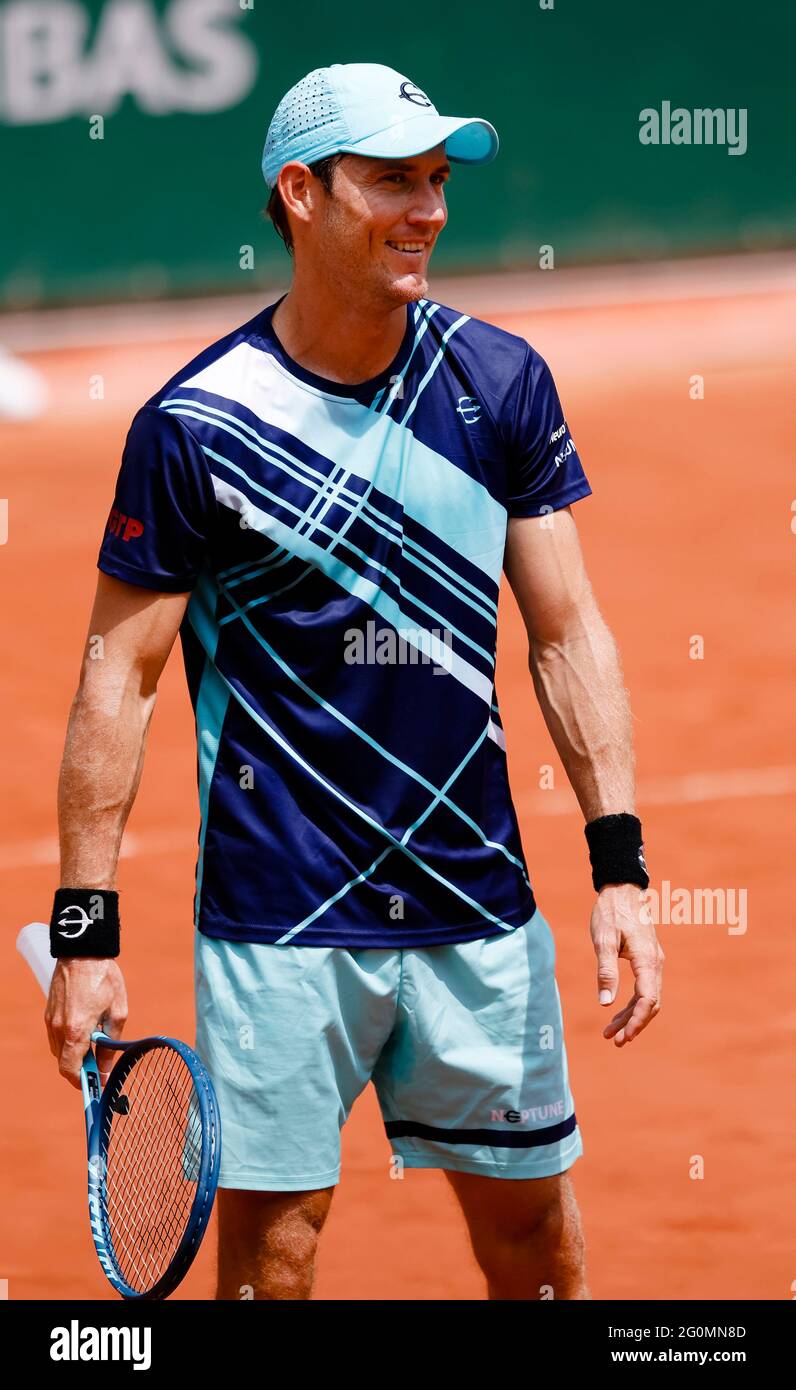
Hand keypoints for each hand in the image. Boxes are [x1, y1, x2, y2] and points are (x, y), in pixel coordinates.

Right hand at [45, 957, 127, 1087]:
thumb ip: (111, 1042)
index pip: (70, 1070)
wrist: (83, 951)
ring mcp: (51, 1020)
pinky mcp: (49, 1012)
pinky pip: (56, 1036)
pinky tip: (85, 1029)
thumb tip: (106, 1067)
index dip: (83, 1082)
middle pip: (64, 1063)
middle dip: (81, 1069)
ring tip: (95, 1043)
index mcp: (76, 1031)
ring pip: (59, 1050)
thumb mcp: (117, 1011)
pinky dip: (68, 1041)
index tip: (96, 1084)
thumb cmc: (104, 978)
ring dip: (74, 1054)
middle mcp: (58, 1029)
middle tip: (100, 1065)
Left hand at [590, 884, 663, 1046]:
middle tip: (613, 1040)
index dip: (637, 1020)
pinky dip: (631, 1004)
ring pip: (647, 998)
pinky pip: (643, 989)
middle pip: (650, 1003)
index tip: (625, 1036)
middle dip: (633, 1024)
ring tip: (610, 1033)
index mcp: (647, 959)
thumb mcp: (603, 940)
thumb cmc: (611, 912)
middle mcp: (655, 964)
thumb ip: (605, 971)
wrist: (623, 890)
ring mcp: (653, 963)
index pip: (647, 999)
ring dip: (631, 1017)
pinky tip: (616, 1013)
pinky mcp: (647, 961)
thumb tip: (605, 1003)